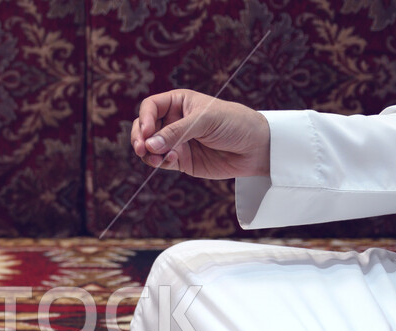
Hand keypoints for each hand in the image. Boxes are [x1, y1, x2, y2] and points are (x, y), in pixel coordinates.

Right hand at [129, 89, 269, 179]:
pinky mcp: (181, 160)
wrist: (256, 147)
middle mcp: (174, 121)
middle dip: (139, 138)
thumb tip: (150, 145)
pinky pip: (160, 161)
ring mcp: (176, 141)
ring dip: (147, 154)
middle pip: (144, 127)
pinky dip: (159, 162)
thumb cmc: (235, 123)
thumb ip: (176, 132)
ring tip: (156, 159)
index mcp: (179, 102)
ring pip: (149, 147)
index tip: (147, 132)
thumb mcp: (205, 121)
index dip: (145, 118)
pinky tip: (170, 160)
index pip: (151, 107)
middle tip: (141, 149)